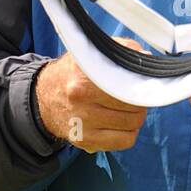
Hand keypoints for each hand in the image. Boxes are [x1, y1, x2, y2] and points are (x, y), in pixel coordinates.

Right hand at [35, 37, 150, 151]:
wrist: (44, 97)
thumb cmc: (74, 74)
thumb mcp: (93, 53)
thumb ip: (122, 49)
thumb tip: (146, 59)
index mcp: (84, 76)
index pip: (129, 86)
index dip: (141, 86)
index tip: (141, 85)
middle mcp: (81, 100)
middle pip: (135, 108)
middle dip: (139, 103)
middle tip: (132, 97)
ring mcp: (82, 124)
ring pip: (132, 126)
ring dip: (134, 118)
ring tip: (125, 110)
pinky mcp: (85, 141)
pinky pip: (123, 142)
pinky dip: (128, 134)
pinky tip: (120, 124)